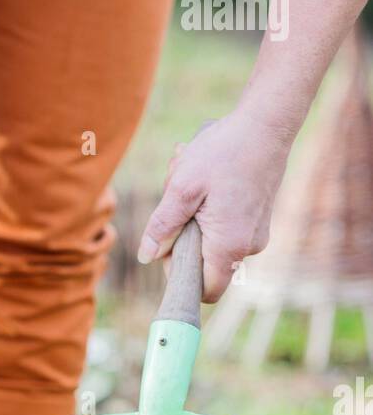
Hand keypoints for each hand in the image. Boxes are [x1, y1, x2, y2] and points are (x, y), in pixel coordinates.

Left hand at [137, 106, 293, 302]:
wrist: (268, 122)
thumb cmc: (225, 152)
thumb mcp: (182, 188)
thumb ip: (163, 227)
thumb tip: (147, 257)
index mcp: (228, 247)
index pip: (204, 291)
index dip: (181, 278)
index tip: (170, 249)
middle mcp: (248, 248)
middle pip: (206, 266)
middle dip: (184, 240)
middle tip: (178, 202)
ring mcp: (257, 234)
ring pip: (214, 243)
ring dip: (195, 220)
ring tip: (193, 183)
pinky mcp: (260, 220)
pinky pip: (227, 228)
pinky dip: (211, 210)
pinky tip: (208, 180)